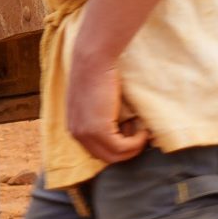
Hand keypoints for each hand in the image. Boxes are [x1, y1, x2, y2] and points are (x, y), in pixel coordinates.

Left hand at [64, 49, 148, 164]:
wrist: (93, 60)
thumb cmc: (97, 74)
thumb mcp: (94, 101)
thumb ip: (100, 117)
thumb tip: (121, 128)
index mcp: (74, 127)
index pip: (97, 151)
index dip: (117, 145)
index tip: (130, 131)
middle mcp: (76, 134)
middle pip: (106, 158)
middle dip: (127, 150)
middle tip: (139, 135)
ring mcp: (86, 133)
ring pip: (115, 157)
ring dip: (134, 147)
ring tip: (142, 132)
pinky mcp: (98, 130)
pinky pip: (123, 148)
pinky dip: (137, 143)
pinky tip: (143, 130)